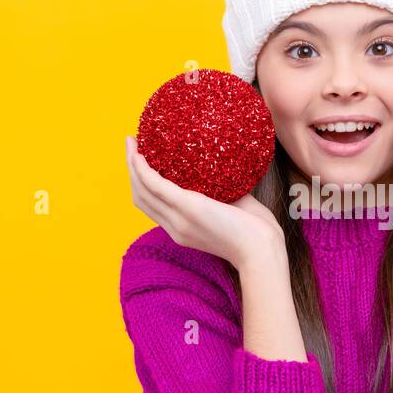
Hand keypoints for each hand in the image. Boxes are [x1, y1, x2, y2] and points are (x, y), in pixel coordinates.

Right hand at [126, 135, 284, 270]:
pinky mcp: (187, 208)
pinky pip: (156, 186)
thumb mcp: (234, 208)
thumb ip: (223, 191)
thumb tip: (224, 166)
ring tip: (131, 142)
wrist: (262, 250)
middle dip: (130, 171)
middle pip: (141, 198)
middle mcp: (175, 227)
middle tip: (130, 145)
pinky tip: (139, 155)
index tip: (141, 162)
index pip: (152, 208)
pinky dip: (143, 170)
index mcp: (183, 229)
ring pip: (143, 191)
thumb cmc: (256, 231)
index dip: (141, 184)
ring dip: (132, 165)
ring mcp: (179, 219)